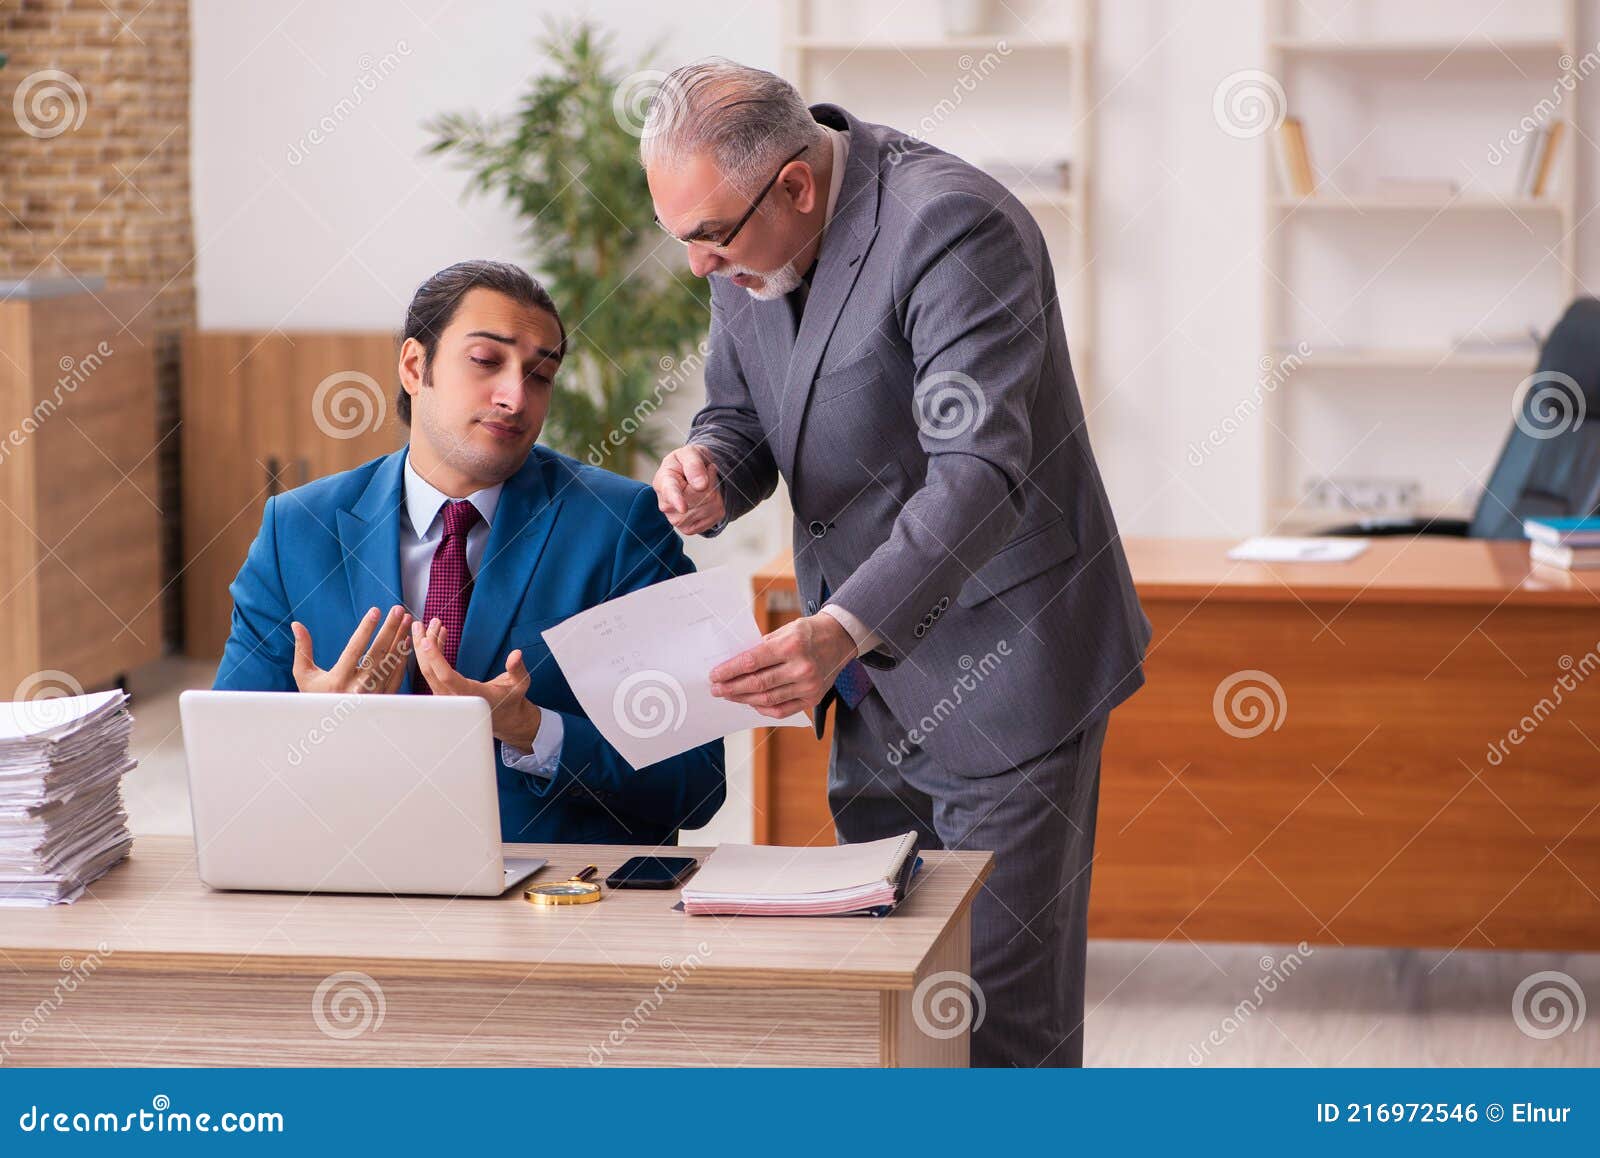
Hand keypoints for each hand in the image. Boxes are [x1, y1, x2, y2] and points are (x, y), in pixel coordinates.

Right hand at [291, 605, 413, 694]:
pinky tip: (406, 641)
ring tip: (406, 619)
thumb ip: (303, 649)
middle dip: (390, 629)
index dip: (366, 629)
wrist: (330, 727)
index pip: (355, 649)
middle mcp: (358, 688)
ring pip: (391, 663)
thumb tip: (296, 624)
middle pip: (378, 653)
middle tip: (398, 610)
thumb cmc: (315, 697)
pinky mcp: (384, 699)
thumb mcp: (304, 675)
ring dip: (400, 639)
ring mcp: (374, 695)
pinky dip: (403, 657)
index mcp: (338, 681)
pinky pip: (397, 675)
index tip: (375, 611)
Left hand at [411, 618, 542, 748]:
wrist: (503, 716)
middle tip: (420, 624)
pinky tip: (439, 634)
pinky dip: (433, 652)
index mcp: (473, 696)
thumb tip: (516, 654)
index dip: (436, 659)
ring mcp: (446, 696)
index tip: (427, 640)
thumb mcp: (520, 684)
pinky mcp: (443, 692)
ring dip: (425, 647)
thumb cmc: (511, 698)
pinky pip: (433, 671)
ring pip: (428, 670)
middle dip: (423, 646)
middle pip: (431, 671)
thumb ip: (517, 669)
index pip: (448, 677)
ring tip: (428, 625)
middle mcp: (455, 698)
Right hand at [653, 445, 724, 534]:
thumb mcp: (690, 452)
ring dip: (715, 492)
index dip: (677, 500)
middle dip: (710, 482)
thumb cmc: (687, 461)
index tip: (682, 508)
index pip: (670, 492)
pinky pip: (715, 516)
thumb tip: (701, 485)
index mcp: (663, 482)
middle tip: (706, 471)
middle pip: (699, 498)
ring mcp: (676, 520)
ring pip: (710, 507)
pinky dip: (718, 504)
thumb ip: (694, 464)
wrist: (692, 474)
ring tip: (705, 484)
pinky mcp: (689, 528)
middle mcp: (666, 505)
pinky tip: (707, 497)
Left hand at [709, 612, 856, 718]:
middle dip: (732, 688)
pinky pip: (782, 710)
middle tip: (716, 689)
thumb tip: (735, 664)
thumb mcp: (785, 630)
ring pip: (768, 699)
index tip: (715, 675)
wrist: (840, 639)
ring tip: (729, 696)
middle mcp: (801, 667)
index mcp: (791, 646)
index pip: (752, 661)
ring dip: (744, 699)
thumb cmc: (808, 632)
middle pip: (758, 683)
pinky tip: (751, 703)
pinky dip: (763, 708)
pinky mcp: (813, 698)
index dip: (729, 670)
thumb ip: (762, 647)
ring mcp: (808, 685)